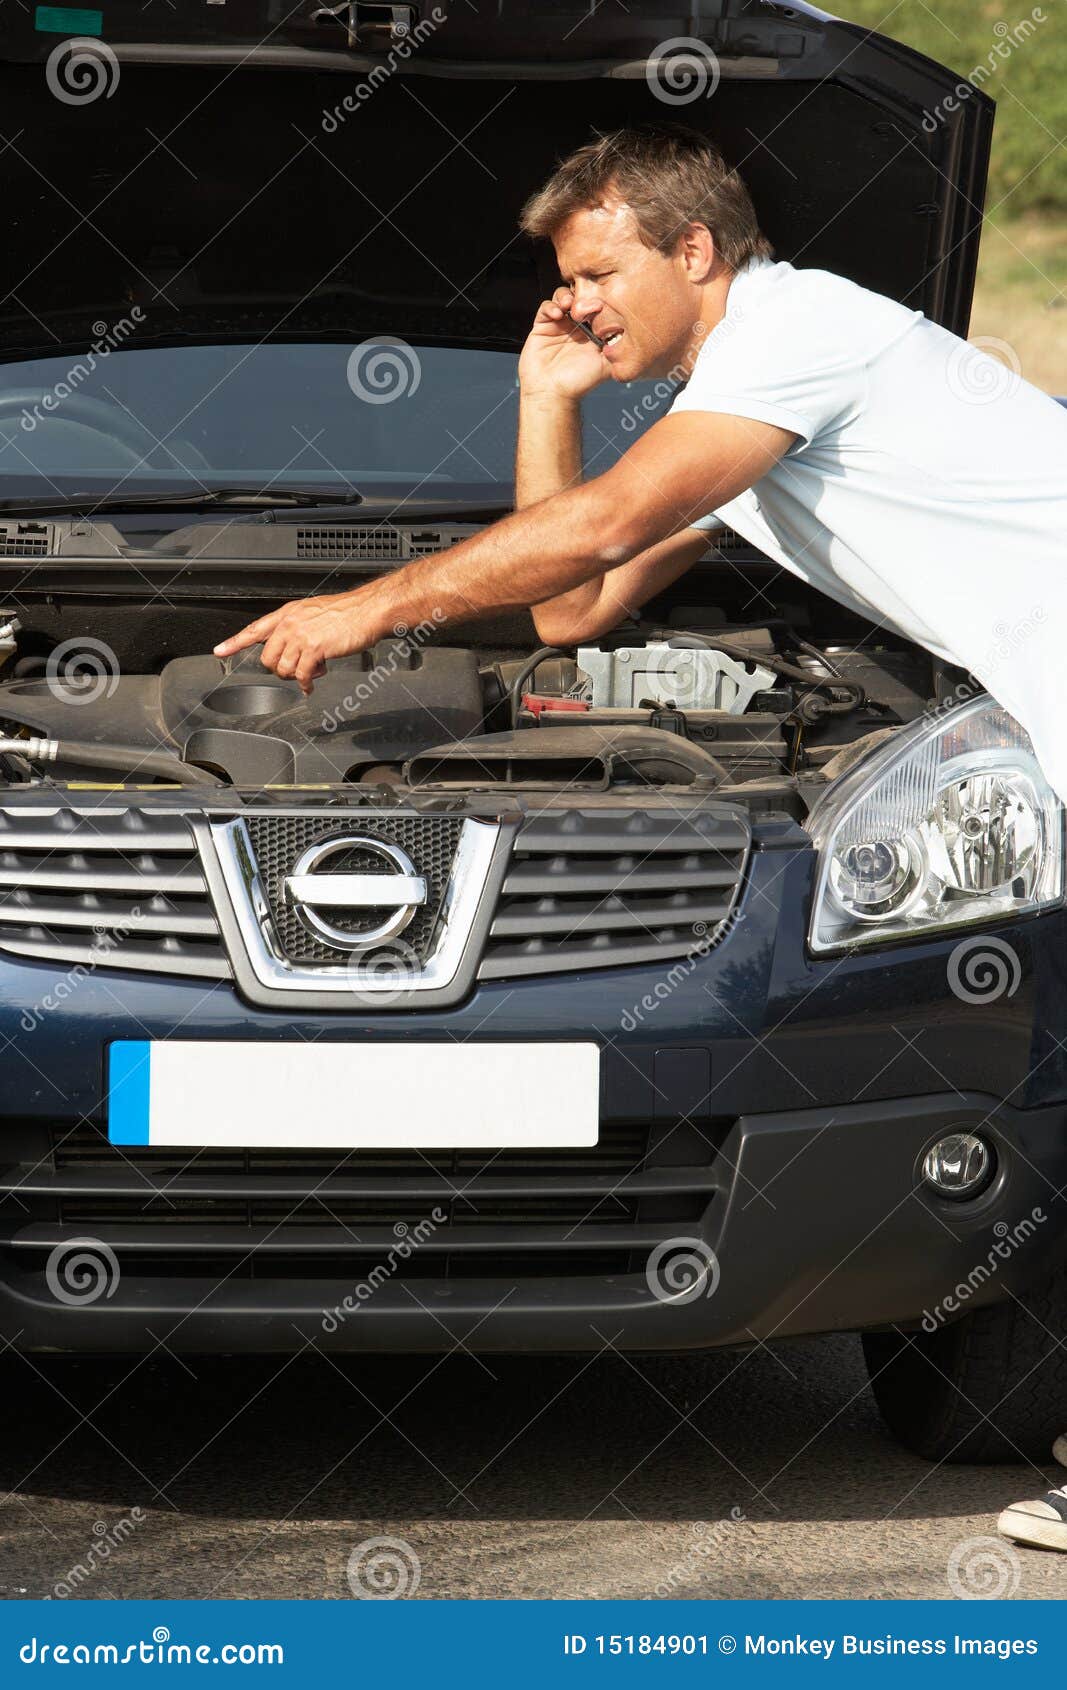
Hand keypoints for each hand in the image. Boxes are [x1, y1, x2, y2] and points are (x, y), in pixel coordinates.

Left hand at [213, 592, 375, 693]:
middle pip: (267, 658)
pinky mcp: (314, 648)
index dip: (234, 642)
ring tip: (312, 672)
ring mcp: (300, 636)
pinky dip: (306, 684)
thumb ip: (299, 628)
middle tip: (297, 671)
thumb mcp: (315, 613)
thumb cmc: (348, 613)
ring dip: (296, 677)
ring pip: (283, 669)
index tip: (219, 651)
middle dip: (280, 670)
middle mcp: (290, 624)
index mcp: (288, 614)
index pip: (254, 629)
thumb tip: (293, 647)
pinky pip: (301, 675)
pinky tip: (312, 685)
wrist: (367, 610)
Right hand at [518, 287, 609, 401]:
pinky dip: (551, 306)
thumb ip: (617, 350)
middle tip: (584, 306)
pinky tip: (556, 315)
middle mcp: (576, 326)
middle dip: (582, 297)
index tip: (599, 306)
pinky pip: (546, 307)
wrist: (552, 393)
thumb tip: (631, 334)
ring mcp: (559, 325)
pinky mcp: (542, 326)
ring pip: (563, 297)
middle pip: (580, 298)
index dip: (598, 302)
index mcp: (592, 332)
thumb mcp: (606, 365)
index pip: (597, 307)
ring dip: (566, 296)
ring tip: (568, 305)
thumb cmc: (579, 382)